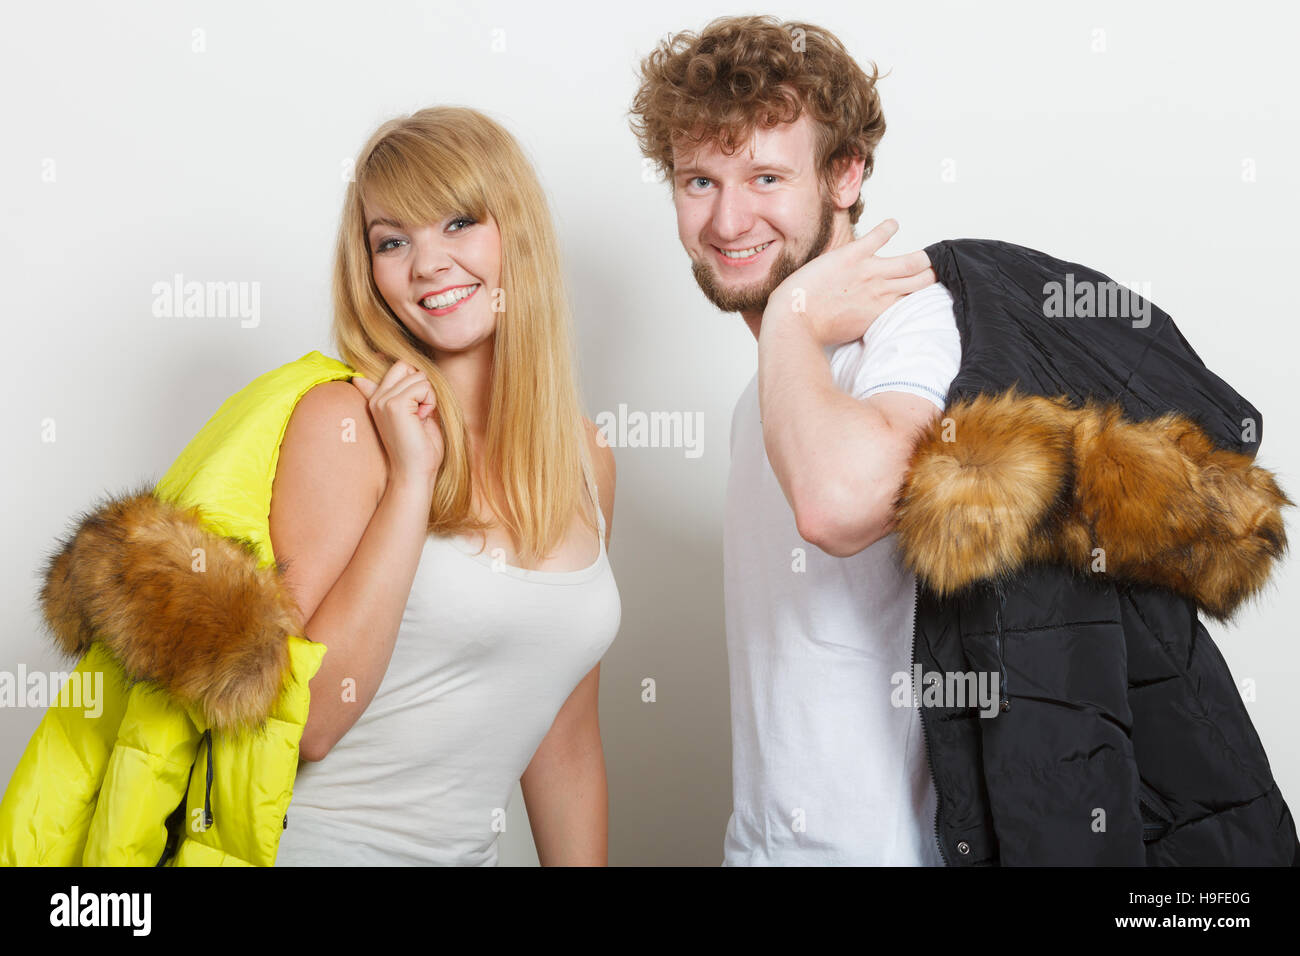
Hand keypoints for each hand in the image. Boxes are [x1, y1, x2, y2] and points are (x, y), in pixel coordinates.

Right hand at [351, 360, 444, 492]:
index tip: (417, 407)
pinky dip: (430, 402)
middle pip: (406, 366)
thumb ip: (408, 393)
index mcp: (378, 398)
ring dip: (428, 396)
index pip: (396, 366)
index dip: (415, 380)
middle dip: (422, 385)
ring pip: (417, 376)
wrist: (416, 473)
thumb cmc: (419, 449)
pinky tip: (422, 419)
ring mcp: (383, 400)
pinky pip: (423, 386)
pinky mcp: (394, 405)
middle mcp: (377, 398)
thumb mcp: (413, 414)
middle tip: (420, 412)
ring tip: (420, 419)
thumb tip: (396, 375)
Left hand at [764, 218, 936, 346]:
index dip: (926, 294)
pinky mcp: (853, 255)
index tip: (932, 288)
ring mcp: (870, 272)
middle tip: (938, 267)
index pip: (917, 300)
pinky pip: (878, 236)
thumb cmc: (817, 329)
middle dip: (934, 274)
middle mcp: (883, 292)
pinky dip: (888, 228)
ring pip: (913, 261)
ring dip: (923, 256)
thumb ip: (869, 321)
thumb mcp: (853, 332)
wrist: (795, 318)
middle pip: (924, 280)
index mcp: (883, 312)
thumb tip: (873, 317)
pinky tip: (892, 223)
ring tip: (927, 253)